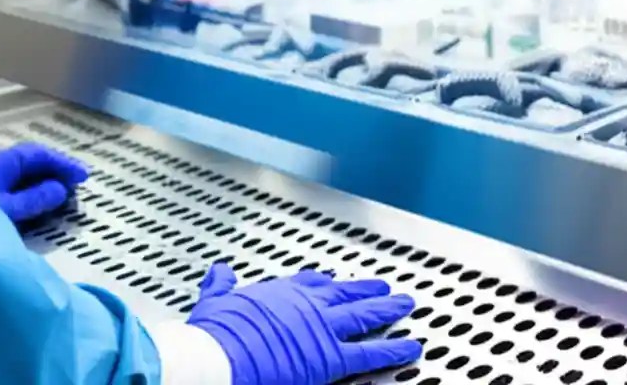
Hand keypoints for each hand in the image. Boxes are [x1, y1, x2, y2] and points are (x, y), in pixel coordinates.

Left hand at [0, 143, 88, 222]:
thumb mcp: (4, 209)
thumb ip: (32, 200)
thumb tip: (59, 189)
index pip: (36, 156)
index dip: (62, 164)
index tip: (83, 176)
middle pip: (29, 164)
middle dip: (55, 172)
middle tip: (78, 187)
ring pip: (20, 177)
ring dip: (43, 184)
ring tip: (63, 197)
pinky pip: (12, 190)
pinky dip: (30, 194)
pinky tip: (36, 208)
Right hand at [188, 262, 421, 384]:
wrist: (221, 354)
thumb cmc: (216, 333)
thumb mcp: (214, 300)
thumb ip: (221, 285)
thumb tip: (219, 270)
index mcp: (279, 292)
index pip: (310, 283)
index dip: (326, 283)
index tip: (335, 281)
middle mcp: (306, 305)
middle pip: (345, 293)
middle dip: (366, 290)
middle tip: (385, 287)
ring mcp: (322, 329)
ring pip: (364, 316)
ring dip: (387, 309)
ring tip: (406, 305)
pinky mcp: (331, 357)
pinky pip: (370, 352)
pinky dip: (394, 349)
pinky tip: (412, 348)